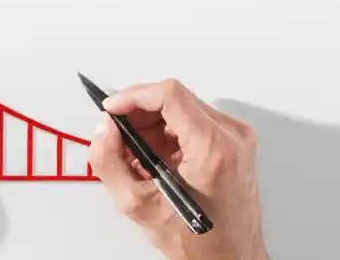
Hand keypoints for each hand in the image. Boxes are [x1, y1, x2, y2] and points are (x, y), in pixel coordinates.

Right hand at [89, 80, 267, 259]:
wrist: (231, 258)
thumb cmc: (200, 242)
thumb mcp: (139, 205)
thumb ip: (109, 162)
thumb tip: (103, 131)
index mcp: (214, 149)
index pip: (169, 95)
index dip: (133, 96)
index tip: (113, 108)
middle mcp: (231, 137)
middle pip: (173, 98)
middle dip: (138, 115)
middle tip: (119, 137)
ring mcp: (236, 138)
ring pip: (181, 107)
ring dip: (152, 125)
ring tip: (138, 156)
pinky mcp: (234, 142)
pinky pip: (193, 120)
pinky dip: (168, 133)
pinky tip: (156, 158)